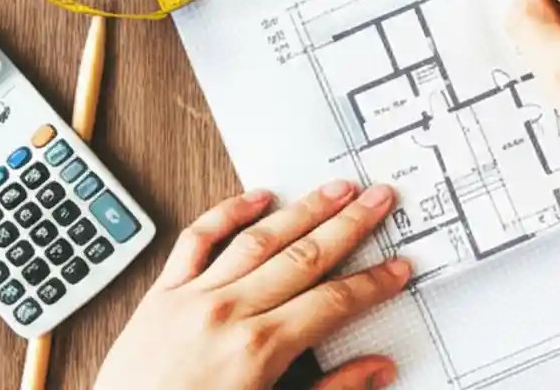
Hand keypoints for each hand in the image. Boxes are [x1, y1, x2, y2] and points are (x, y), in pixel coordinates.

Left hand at [96, 181, 410, 389]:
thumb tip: (376, 369)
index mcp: (259, 351)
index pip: (334, 302)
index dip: (372, 283)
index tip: (398, 267)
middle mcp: (228, 314)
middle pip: (305, 258)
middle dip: (350, 226)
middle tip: (379, 199)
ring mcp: (192, 298)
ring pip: (260, 239)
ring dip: (303, 210)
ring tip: (335, 189)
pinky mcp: (161, 295)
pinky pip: (196, 241)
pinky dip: (227, 213)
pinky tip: (257, 197)